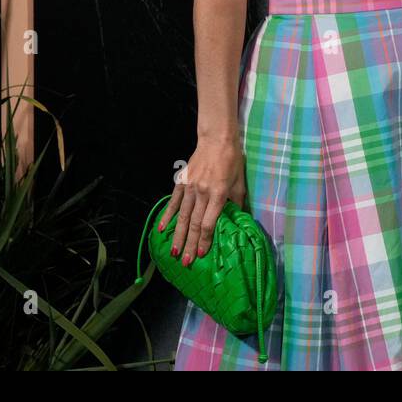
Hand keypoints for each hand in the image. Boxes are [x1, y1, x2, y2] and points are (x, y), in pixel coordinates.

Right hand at [158, 134, 246, 266]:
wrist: (216, 139)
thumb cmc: (232, 161)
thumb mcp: (240, 182)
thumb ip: (237, 202)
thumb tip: (239, 221)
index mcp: (218, 193)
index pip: (209, 223)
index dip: (205, 240)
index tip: (202, 254)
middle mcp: (202, 192)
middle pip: (194, 224)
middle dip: (190, 245)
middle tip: (185, 262)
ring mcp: (189, 187)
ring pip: (182, 216)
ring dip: (178, 236)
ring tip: (174, 253)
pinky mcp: (181, 182)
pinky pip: (174, 202)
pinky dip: (167, 216)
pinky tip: (162, 229)